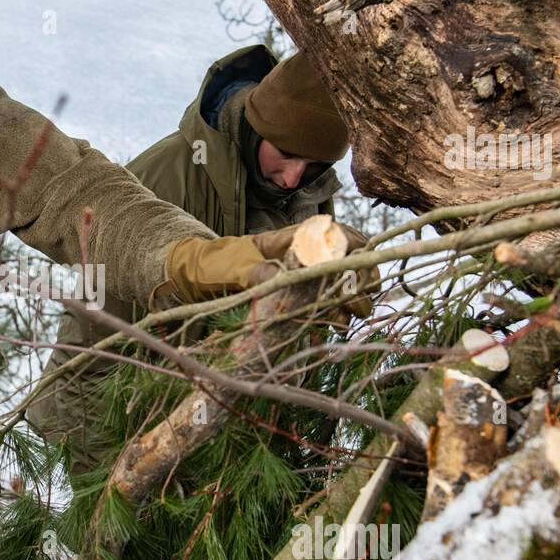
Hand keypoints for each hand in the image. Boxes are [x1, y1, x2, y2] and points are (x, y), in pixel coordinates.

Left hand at [153, 218, 375, 316]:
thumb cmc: (215, 264)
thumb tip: (280, 279)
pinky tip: (335, 325)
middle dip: (361, 279)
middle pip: (348, 260)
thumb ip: (258, 271)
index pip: (338, 233)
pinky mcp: (295, 296)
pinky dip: (333, 314)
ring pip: (340, 283)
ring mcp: (300, 275)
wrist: (195, 276)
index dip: (358, 247)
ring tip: (353, 316)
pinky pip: (323, 303)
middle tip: (362, 301)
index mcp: (292, 239)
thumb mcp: (235, 267)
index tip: (364, 265)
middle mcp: (303, 254)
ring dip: (351, 299)